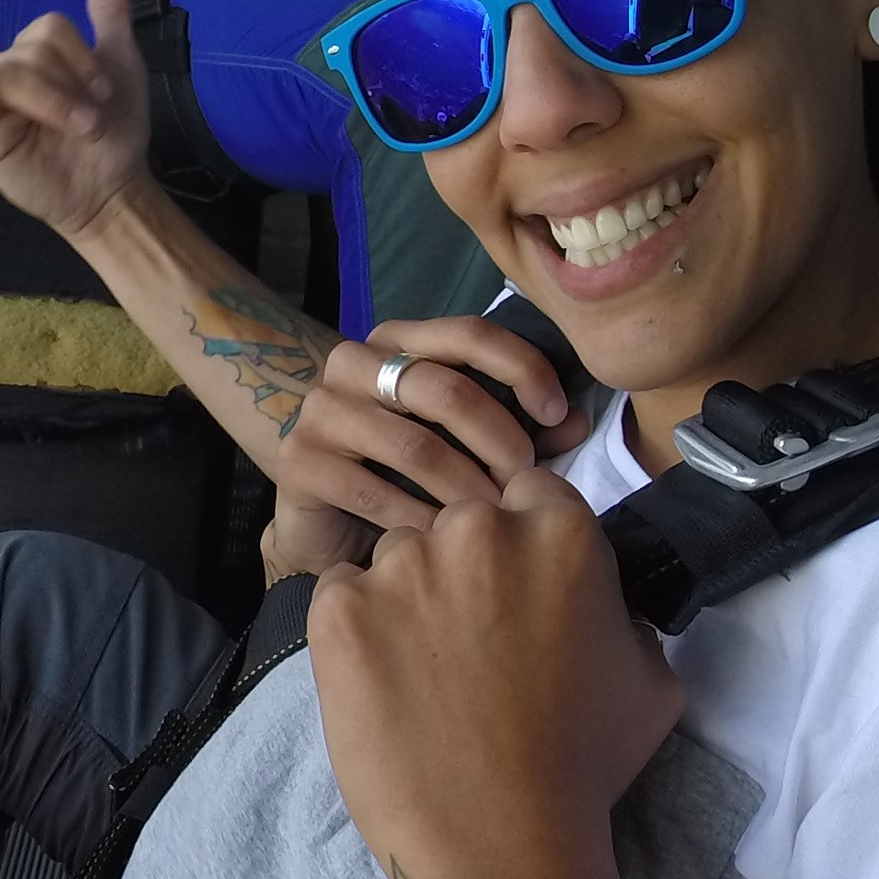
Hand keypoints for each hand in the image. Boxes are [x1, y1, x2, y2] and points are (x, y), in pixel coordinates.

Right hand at [0, 0, 149, 241]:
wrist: (111, 189)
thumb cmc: (114, 130)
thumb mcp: (120, 67)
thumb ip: (110, 18)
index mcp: (43, 52)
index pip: (49, 28)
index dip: (80, 57)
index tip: (106, 92)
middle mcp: (16, 69)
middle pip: (32, 50)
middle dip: (70, 86)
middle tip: (92, 122)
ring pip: (13, 72)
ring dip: (52, 100)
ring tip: (80, 129)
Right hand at [262, 326, 588, 577]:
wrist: (324, 522)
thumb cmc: (407, 477)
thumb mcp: (468, 443)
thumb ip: (522, 427)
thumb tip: (577, 422)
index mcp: (397, 340)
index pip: (468, 333)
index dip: (522, 368)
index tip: (559, 415)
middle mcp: (352, 362)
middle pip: (445, 390)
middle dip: (500, 440)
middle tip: (529, 485)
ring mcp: (321, 410)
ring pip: (415, 446)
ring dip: (467, 488)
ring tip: (496, 521)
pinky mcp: (300, 462)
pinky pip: (376, 493)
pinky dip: (422, 522)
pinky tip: (448, 545)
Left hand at [310, 468, 680, 878]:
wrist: (502, 844)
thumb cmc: (585, 768)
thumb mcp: (650, 679)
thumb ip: (625, 614)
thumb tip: (604, 605)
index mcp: (560, 529)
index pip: (530, 491)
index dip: (523, 541)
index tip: (517, 589)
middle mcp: (478, 528)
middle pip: (460, 522)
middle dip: (465, 570)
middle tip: (472, 645)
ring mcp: (402, 566)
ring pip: (399, 557)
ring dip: (409, 598)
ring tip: (426, 676)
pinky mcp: (339, 610)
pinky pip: (341, 594)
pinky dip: (357, 630)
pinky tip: (385, 685)